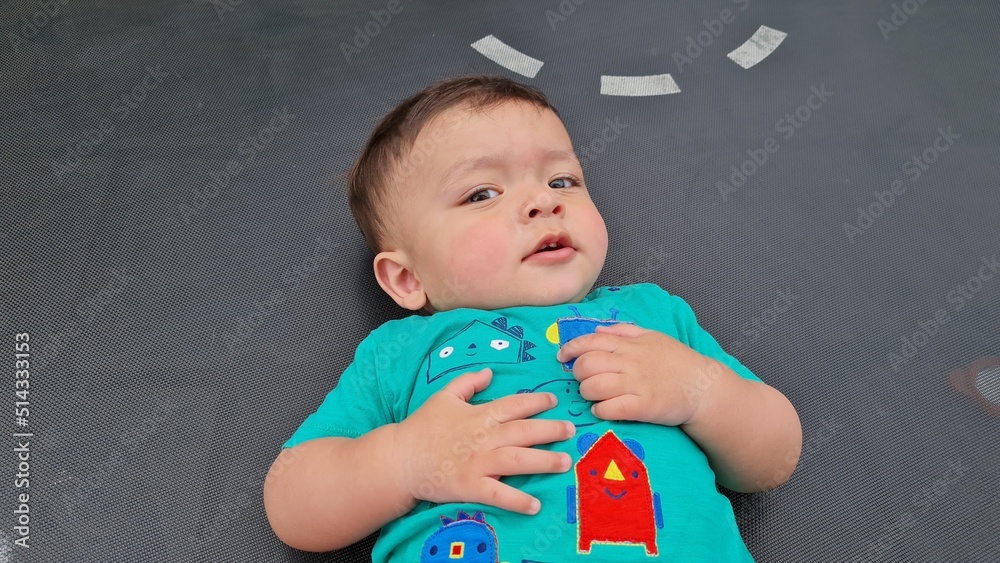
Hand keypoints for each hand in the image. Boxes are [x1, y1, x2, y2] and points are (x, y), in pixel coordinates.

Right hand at [390, 368, 574, 514]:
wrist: (400, 458)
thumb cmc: (422, 426)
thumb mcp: (444, 396)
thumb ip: (468, 382)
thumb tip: (490, 371)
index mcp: (479, 414)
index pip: (515, 404)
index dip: (537, 401)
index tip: (554, 400)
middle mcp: (484, 437)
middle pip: (524, 431)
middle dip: (551, 429)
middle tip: (572, 430)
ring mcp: (478, 462)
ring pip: (518, 460)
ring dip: (544, 461)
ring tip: (565, 463)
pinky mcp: (470, 485)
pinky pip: (498, 494)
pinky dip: (517, 500)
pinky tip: (535, 506)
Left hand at [556, 323, 723, 426]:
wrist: (703, 387)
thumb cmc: (677, 361)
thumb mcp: (653, 337)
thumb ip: (624, 332)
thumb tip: (596, 329)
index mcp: (631, 344)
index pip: (591, 341)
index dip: (571, 349)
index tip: (562, 357)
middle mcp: (631, 362)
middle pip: (587, 364)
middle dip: (578, 374)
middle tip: (583, 380)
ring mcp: (637, 384)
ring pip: (594, 386)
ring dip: (586, 393)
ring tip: (593, 396)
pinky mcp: (644, 406)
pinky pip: (611, 408)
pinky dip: (600, 410)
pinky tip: (602, 410)